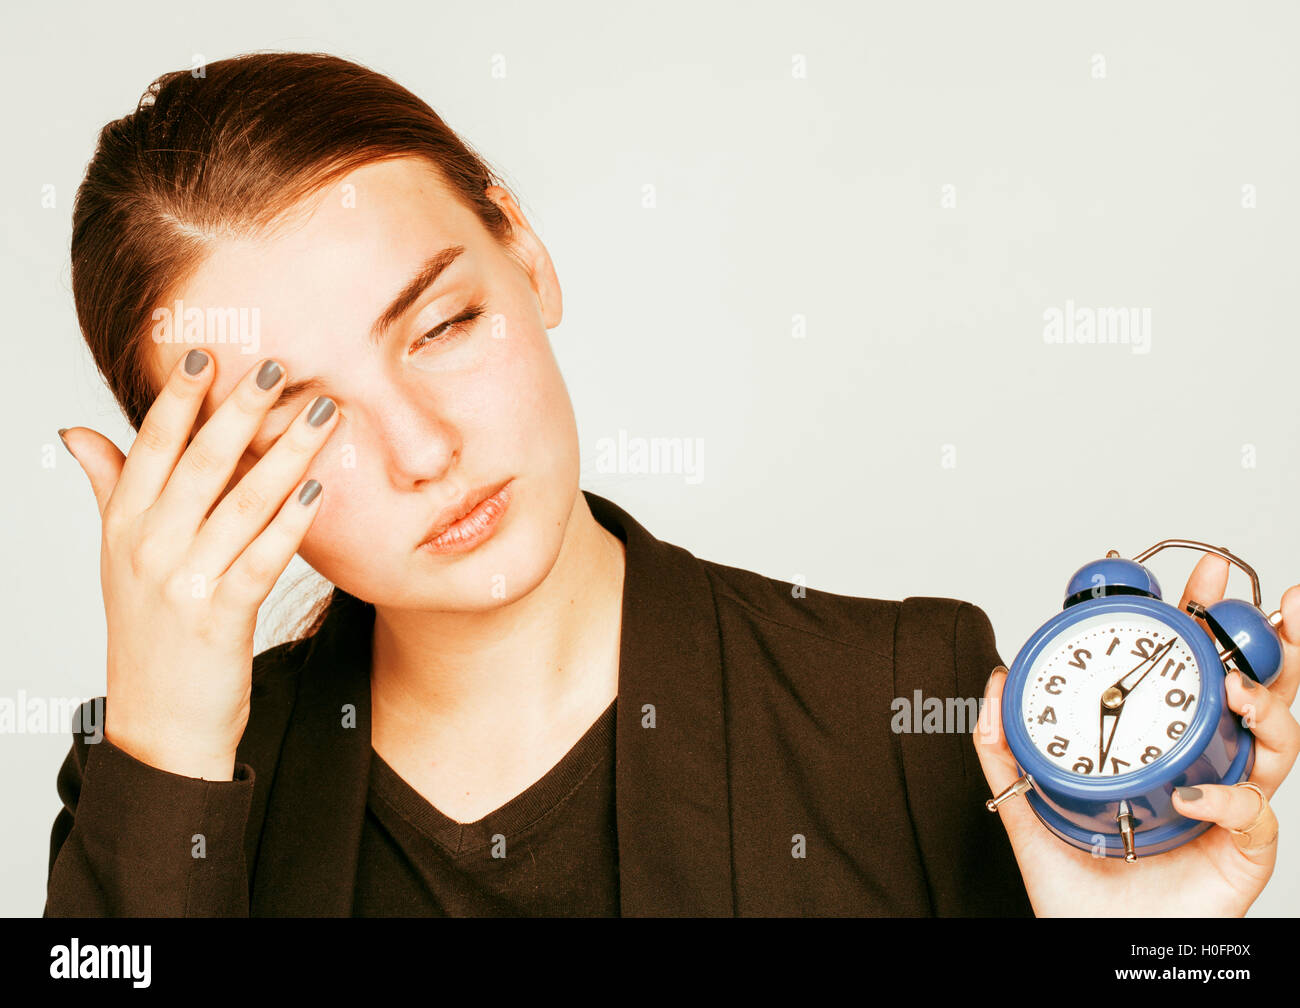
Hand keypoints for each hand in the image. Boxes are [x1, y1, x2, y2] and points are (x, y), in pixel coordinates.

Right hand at [61, 350, 338, 779]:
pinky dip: (292, 520)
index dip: (178, 401)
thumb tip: (78, 431)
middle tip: (277, 365)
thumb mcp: (119, 558)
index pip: (150, 449)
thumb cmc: (150, 634)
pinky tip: (318, 487)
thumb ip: (109, 489)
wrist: (160, 725)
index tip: (205, 354)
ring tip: (320, 412)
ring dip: (284, 452)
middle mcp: (148, 549)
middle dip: (239, 411)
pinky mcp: (221, 617)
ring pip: (241, 503)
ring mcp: (183, 583)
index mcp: (123, 527)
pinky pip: (262, 558)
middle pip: (200, 464)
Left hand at [975, 553, 1299, 915]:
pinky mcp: (1245, 851)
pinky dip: (1227, 800)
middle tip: (1275, 608)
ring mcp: (1234, 804)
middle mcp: (1210, 763)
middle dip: (1277, 643)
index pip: (1198, 668)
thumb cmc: (1076, 873)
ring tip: (1236, 693)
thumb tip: (994, 680)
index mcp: (1167, 741)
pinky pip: (1255, 815)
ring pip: (1280, 742)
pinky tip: (1193, 798)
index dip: (1210, 620)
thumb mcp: (1025, 799)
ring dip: (1268, 707)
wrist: (1092, 939)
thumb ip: (1003, 742)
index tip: (1205, 576)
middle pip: (1263, 692)